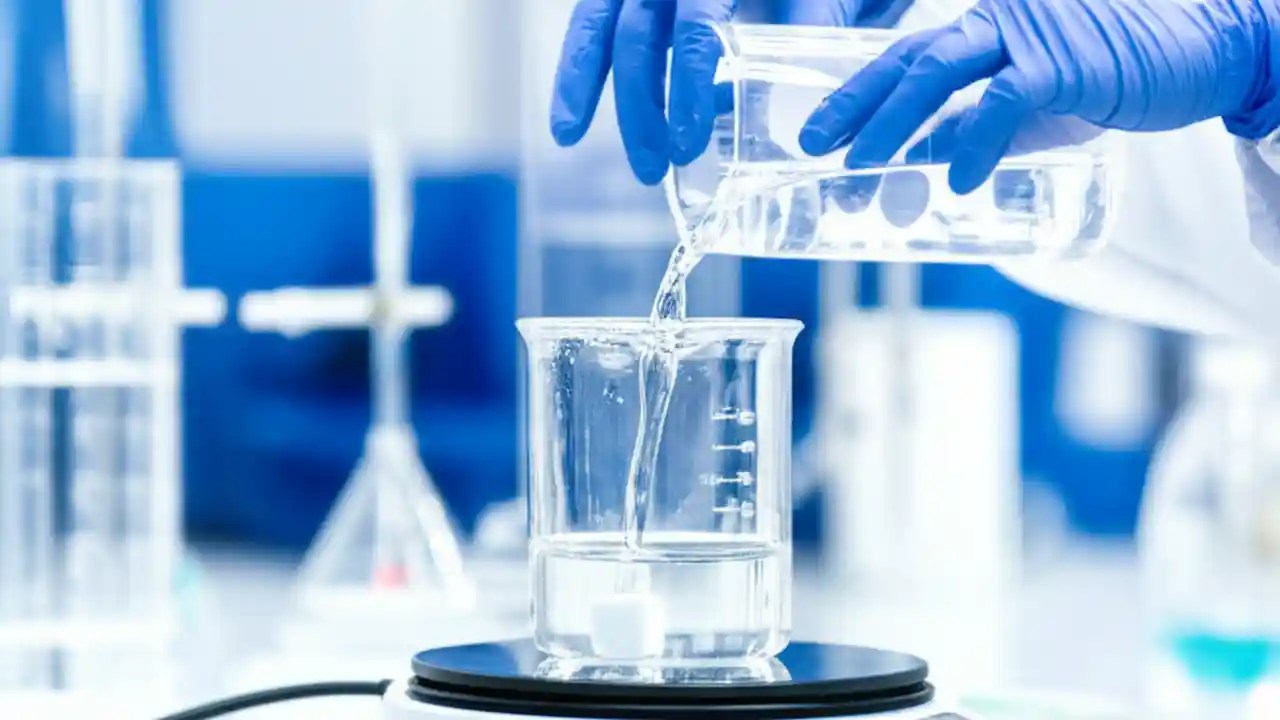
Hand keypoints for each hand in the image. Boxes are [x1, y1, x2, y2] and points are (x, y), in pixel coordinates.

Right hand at [549, 0, 889, 184]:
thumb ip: (814, 20)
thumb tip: (810, 106)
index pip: (698, 25)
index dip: (689, 83)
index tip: (688, 139)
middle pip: (638, 33)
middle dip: (639, 105)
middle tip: (653, 167)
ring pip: (597, 23)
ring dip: (582, 86)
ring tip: (569, 139)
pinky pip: (590, 23)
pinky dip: (576, 72)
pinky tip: (565, 123)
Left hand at [799, 0, 1279, 193]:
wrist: (1202, 55)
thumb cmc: (1116, 77)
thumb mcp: (1036, 108)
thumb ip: (984, 130)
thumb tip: (932, 167)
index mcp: (985, 28)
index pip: (903, 53)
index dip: (855, 91)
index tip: (816, 134)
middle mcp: (996, 21)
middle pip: (906, 59)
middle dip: (853, 105)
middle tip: (813, 148)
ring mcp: (1029, 34)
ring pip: (938, 72)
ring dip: (892, 122)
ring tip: (861, 168)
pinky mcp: (1065, 61)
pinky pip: (1004, 101)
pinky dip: (975, 143)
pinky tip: (958, 183)